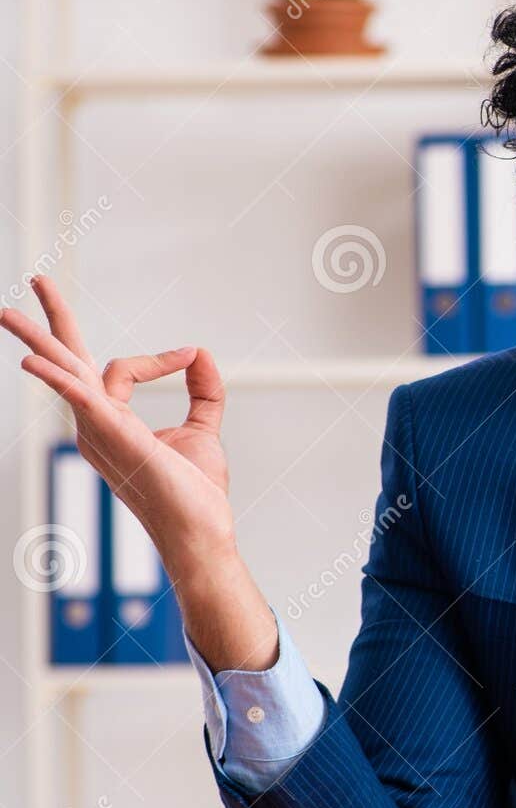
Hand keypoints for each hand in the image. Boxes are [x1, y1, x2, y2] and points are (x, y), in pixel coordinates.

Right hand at [1, 273, 234, 572]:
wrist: (200, 527)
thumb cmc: (195, 489)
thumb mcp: (204, 427)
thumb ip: (204, 389)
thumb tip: (202, 352)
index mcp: (113, 419)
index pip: (120, 368)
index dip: (158, 357)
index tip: (190, 354)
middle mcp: (96, 423)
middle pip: (69, 361)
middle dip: (51, 322)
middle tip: (37, 280)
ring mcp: (98, 430)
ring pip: (67, 373)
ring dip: (40, 341)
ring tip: (6, 310)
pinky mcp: (113, 436)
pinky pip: (80, 400)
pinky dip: (58, 378)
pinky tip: (33, 363)